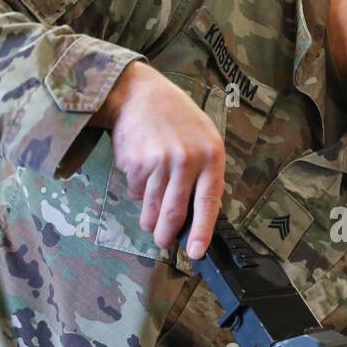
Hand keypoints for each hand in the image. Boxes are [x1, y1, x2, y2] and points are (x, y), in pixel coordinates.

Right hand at [96, 61, 224, 258]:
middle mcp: (186, 159)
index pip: (208, 202)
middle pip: (174, 211)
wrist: (139, 93)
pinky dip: (138, 192)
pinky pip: (137, 192)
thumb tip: (209, 210)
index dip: (201, 231)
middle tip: (164, 243)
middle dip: (167, 234)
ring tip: (150, 221)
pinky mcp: (136, 162)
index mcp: (210, 156)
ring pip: (152, 206)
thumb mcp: (204, 138)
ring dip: (150, 220)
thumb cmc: (176, 117)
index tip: (196, 252)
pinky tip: (141, 175)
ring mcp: (159, 161)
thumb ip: (208, 173)